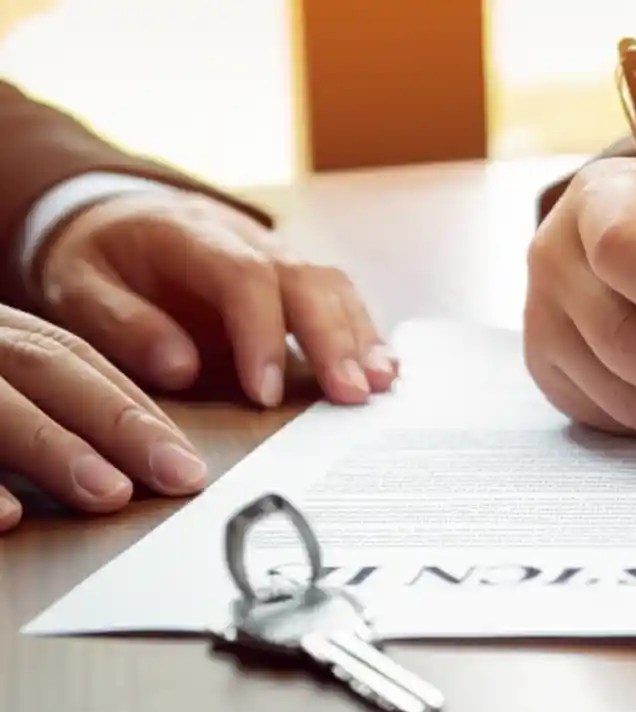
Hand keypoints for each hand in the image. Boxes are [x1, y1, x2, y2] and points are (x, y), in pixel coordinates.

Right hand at [0, 305, 203, 532]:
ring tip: (111, 493)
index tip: (188, 461)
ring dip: (55, 448)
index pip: (74, 358)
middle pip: (47, 368)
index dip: (135, 408)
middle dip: (118, 422)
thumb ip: (42, 396)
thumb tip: (122, 462)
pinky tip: (9, 516)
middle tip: (178, 474)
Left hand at [34, 191, 396, 406]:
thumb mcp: (77, 288)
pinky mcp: (293, 275)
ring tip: (378, 385)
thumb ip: (123, 324)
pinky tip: (384, 368)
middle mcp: (246, 238)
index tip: (265, 395)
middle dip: (333, 339)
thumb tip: (182, 368)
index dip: (262, 334)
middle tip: (351, 394)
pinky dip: (364, 333)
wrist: (115, 218)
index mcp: (190, 233)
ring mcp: (276, 253)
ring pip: (331, 285)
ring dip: (359, 336)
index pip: (244, 277)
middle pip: (306, 279)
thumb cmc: (97, 260)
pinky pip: (338, 297)